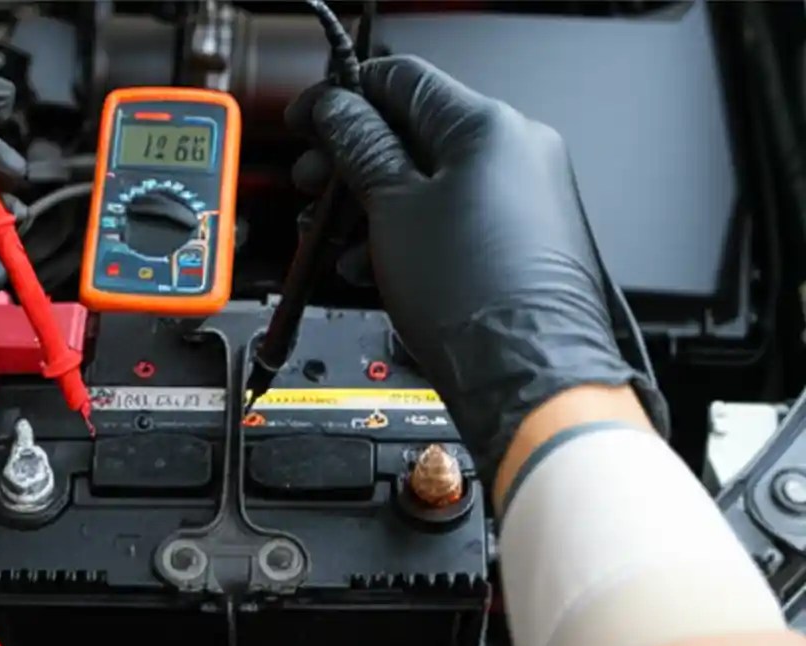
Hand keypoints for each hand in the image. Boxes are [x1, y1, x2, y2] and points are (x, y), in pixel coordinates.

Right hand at [287, 56, 666, 488]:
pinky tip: (370, 261)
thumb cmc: (475, 299)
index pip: (401, 80)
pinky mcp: (519, 241)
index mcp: (489, 127)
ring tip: (332, 236)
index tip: (306, 119)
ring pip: (426, 180)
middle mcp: (515, 152)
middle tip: (312, 183)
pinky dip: (404, 231)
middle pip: (412, 132)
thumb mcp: (391, 209)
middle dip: (350, 158)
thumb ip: (359, 147)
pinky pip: (449, 217)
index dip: (342, 96)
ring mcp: (521, 198)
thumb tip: (337, 111)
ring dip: (369, 202)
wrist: (527, 377)